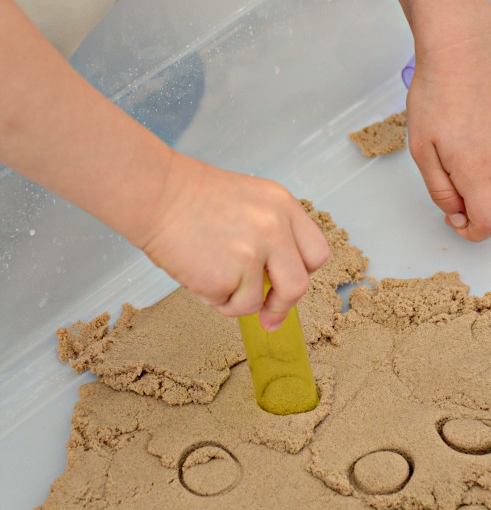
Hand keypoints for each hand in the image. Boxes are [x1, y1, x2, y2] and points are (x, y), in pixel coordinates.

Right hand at [136, 153, 329, 329]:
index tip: (287, 284)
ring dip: (235, 299)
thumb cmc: (192, 197)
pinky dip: (212, 298)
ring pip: (257, 301)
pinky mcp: (226, 278)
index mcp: (283, 206)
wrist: (156, 193)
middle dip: (282, 306)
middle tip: (269, 316)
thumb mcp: (250, 200)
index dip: (302, 272)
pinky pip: (227, 305)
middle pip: (298, 286)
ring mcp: (252, 255)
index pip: (316, 252)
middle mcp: (274, 229)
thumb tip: (275, 279)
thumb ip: (272, 232)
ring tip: (210, 272)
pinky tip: (197, 271)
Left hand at [406, 27, 490, 241]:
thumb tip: (455, 211)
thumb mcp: (421, 149)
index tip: (452, 220)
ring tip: (456, 179)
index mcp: (477, 169)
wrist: (460, 53)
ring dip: (487, 199)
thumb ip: (439, 188)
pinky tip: (467, 161)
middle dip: (481, 220)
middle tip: (454, 207)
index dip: (472, 232)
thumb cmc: (435, 95)